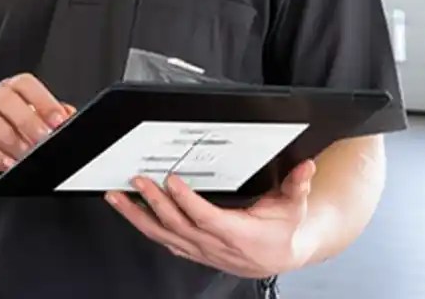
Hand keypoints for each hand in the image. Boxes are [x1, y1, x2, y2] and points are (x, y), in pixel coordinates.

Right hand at [0, 73, 73, 180]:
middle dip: (28, 120)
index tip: (60, 121)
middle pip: (6, 97)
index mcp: (9, 91)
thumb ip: (48, 120)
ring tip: (25, 157)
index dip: (44, 100)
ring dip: (10, 139)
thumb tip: (70, 115)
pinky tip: (5, 163)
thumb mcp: (27, 129)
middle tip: (43, 141)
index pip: (25, 84)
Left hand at [105, 159, 319, 278]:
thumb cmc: (283, 231)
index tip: (170, 181)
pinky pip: (164, 240)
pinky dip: (146, 227)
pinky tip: (132, 214)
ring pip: (163, 235)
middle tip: (137, 182)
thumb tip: (306, 167)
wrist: (282, 256)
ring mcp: (201, 251)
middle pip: (177, 225)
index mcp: (237, 235)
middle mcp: (215, 246)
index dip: (186, 201)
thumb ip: (297, 185)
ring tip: (117, 198)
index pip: (205, 217)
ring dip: (137, 216)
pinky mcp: (194, 252)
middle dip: (154, 202)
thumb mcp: (294, 206)